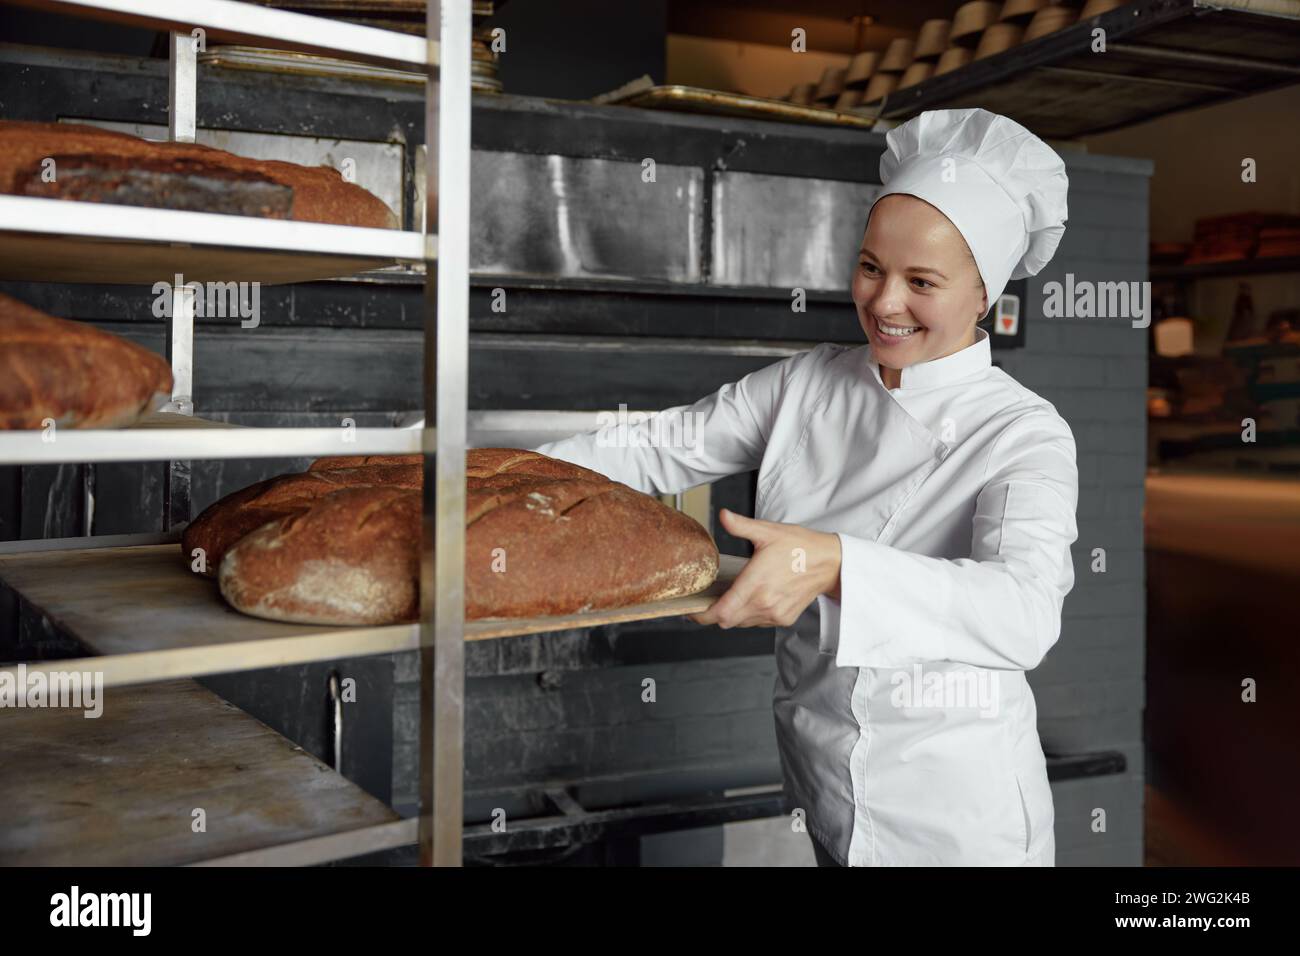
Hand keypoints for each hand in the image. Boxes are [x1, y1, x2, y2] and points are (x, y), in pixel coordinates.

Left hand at [689, 508, 841, 628]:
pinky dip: (749, 615)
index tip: (692, 609)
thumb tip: (723, 515)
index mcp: (756, 583)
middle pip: (727, 621)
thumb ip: (741, 526)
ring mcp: (775, 613)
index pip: (721, 612)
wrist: (830, 563)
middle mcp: (764, 603)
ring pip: (741, 623)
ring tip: (729, 596)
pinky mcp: (783, 618)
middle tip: (706, 600)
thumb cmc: (800, 546)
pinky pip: (757, 623)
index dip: (702, 615)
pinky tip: (751, 598)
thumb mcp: (768, 531)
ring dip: (732, 614)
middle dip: (713, 614)